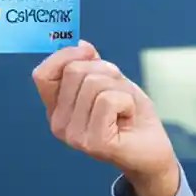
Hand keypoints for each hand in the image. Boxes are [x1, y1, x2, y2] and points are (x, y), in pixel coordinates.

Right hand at [32, 40, 179, 195]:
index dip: (65, 55)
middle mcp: (58, 124)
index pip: (43, 74)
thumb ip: (92, 65)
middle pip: (75, 71)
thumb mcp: (111, 83)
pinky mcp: (92, 142)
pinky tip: (128, 119)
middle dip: (106, 72)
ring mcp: (73, 135)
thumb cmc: (132, 116)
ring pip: (94, 82)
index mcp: (57, 109)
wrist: (153, 152)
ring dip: (120, 89)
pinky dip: (127, 102)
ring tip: (125, 109)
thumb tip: (80, 43)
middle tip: (120, 95)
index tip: (90, 52)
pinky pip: (108, 100)